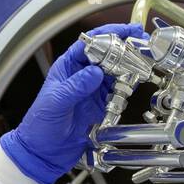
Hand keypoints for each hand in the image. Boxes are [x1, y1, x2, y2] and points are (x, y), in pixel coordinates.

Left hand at [0, 23, 144, 183]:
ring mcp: (92, 91)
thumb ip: (76, 86)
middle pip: (107, 55)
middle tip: (143, 47)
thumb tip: (96, 72)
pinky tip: (133, 85)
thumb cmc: (40, 125)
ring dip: (129, 69)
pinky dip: (127, 88)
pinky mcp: (101, 106)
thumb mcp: (56, 103)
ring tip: (142, 65)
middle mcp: (81, 75)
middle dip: (125, 50)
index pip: (89, 43)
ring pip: (115, 73)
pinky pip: (117, 92)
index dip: (108, 34)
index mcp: (67, 67)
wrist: (43, 152)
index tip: (127, 31)